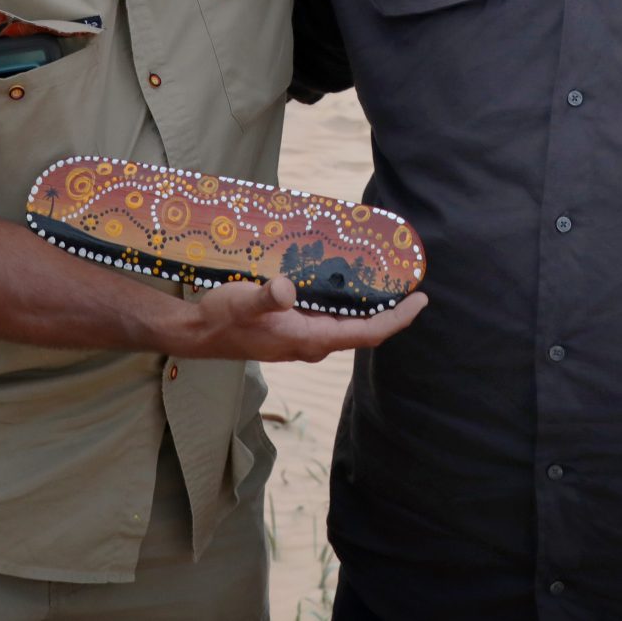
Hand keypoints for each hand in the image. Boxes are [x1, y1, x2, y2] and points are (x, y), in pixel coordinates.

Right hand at [179, 276, 426, 362]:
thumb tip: (286, 288)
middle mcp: (314, 343)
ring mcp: (305, 338)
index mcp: (312, 339)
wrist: (200, 333)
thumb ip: (266, 297)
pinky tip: (348, 281)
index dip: (398, 318)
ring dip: (371, 306)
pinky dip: (349, 302)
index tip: (421, 299)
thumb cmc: (224, 318)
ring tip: (388, 277)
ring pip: (350, 324)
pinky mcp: (296, 330)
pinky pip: (333, 318)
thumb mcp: (244, 302)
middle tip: (411, 281)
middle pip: (366, 330)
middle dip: (392, 310)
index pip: (369, 333)